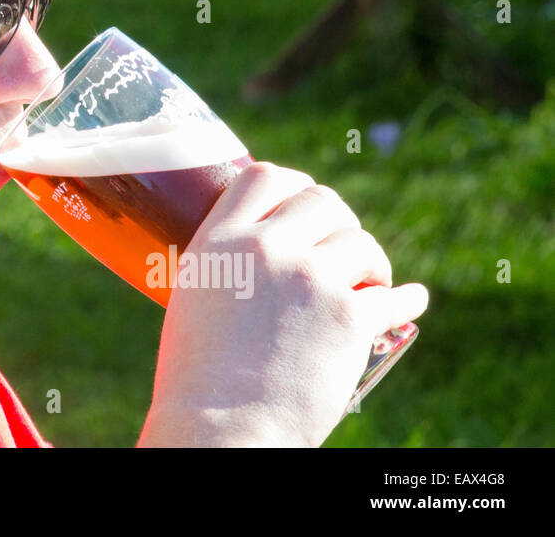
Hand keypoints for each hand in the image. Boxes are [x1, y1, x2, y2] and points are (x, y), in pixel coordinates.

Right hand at [137, 161, 427, 446]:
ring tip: (368, 279)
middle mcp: (267, 249)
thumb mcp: (194, 298)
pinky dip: (406, 299)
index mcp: (220, 241)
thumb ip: (226, 266)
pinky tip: (410, 299)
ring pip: (360, 241)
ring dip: (369, 259)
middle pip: (321, 199)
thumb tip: (257, 256)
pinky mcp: (349, 318)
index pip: (264, 176)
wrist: (221, 429)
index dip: (291, 184)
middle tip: (338, 244)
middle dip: (337, 220)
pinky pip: (395, 296)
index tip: (300, 202)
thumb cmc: (196, 378)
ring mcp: (311, 280)